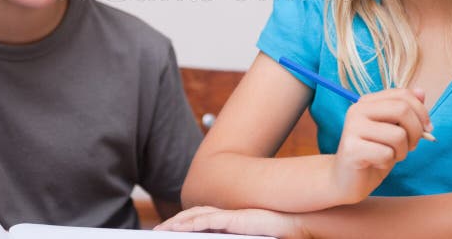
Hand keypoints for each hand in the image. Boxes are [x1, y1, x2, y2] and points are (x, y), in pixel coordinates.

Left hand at [155, 206, 305, 238]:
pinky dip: (191, 223)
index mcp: (229, 222)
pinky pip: (207, 220)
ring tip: (162, 229)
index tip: (169, 231)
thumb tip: (219, 238)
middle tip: (158, 230)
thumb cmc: (274, 234)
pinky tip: (178, 228)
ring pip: (196, 216)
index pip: (200, 221)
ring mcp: (228, 215)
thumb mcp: (245, 238)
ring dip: (177, 222)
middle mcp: (225, 216)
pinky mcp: (233, 218)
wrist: (293, 224)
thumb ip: (230, 237)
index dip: (184, 223)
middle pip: (194, 216)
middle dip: (174, 222)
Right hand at [331, 88, 431, 203]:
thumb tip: (421, 91)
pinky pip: (387, 154)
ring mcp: (352, 128)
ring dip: (402, 151)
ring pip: (398, 135)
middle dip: (416, 131)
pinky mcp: (351, 149)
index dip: (422, 112)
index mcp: (367, 102)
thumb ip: (406, 111)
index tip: (426, 129)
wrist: (346, 179)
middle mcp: (357, 110)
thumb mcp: (394, 130)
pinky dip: (388, 162)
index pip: (403, 94)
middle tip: (411, 146)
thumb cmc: (374, 153)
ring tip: (390, 155)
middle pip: (402, 109)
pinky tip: (377, 163)